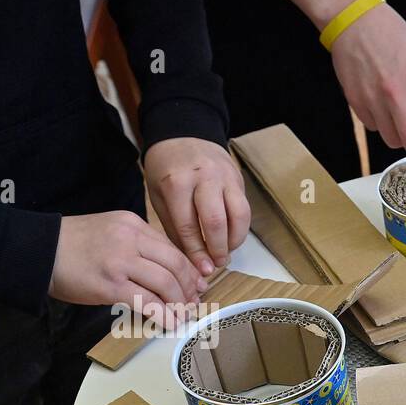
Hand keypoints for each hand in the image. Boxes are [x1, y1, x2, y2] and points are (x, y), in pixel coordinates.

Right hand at [48, 212, 204, 330]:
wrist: (37, 250)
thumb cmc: (73, 245)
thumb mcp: (111, 231)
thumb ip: (138, 245)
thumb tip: (168, 271)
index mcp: (133, 224)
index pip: (172, 248)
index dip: (189, 270)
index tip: (198, 284)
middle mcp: (130, 239)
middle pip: (176, 265)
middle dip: (189, 288)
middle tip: (192, 302)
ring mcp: (120, 262)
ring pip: (166, 284)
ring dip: (179, 304)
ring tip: (181, 314)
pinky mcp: (111, 285)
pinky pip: (147, 302)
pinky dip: (163, 315)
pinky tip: (168, 322)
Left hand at [145, 138, 250, 276]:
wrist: (183, 134)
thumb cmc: (167, 170)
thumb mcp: (160, 196)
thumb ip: (175, 227)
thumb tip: (192, 260)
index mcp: (176, 183)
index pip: (188, 226)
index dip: (196, 252)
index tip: (202, 270)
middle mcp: (203, 178)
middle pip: (215, 222)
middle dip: (217, 249)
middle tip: (216, 264)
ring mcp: (224, 177)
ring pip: (238, 216)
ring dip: (234, 241)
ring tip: (226, 253)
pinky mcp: (238, 179)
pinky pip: (245, 209)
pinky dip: (240, 228)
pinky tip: (231, 238)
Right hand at [330, 4, 405, 156]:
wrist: (353, 20)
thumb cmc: (389, 36)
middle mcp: (396, 92)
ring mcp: (374, 99)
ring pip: (392, 139)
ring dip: (399, 134)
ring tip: (398, 113)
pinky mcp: (356, 103)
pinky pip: (374, 128)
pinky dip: (380, 123)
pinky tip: (380, 104)